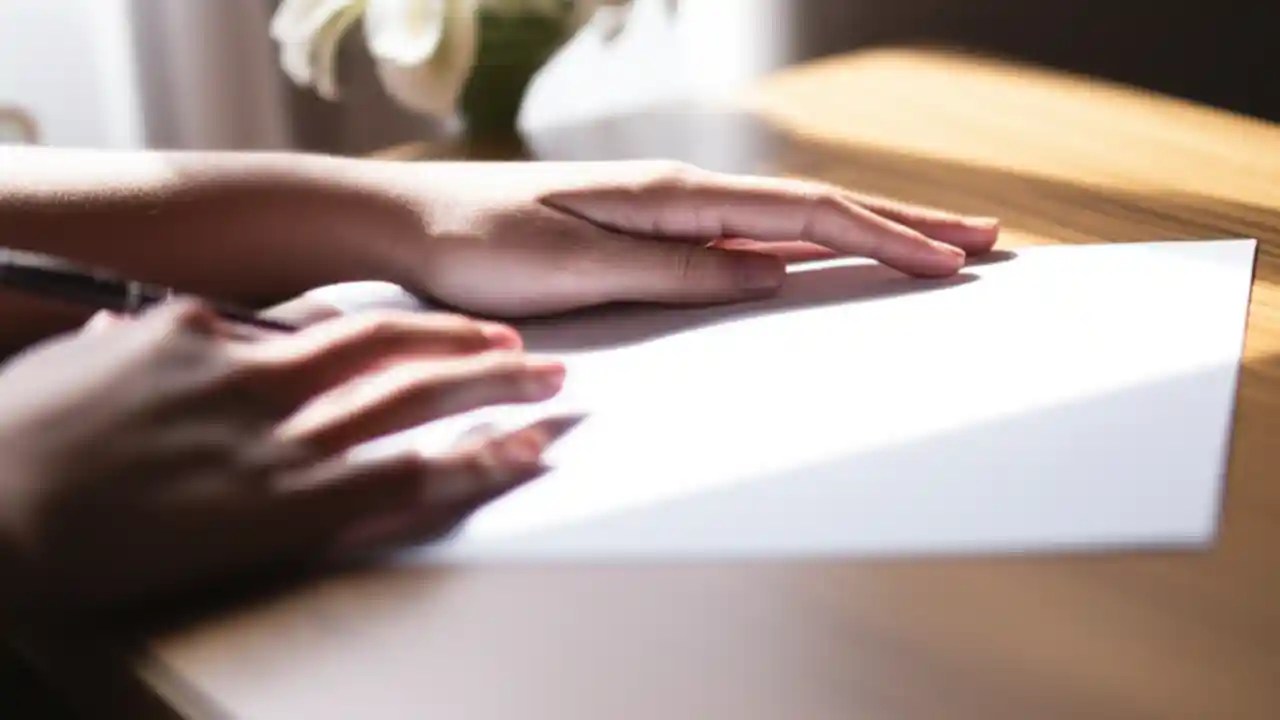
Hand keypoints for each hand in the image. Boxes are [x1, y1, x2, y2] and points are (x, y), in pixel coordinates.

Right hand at [0, 300, 565, 610]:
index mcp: (204, 334)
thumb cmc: (16, 450)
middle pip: (386, 340)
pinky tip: (521, 453)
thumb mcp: (72, 371)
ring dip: (490, 383)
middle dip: (461, 341)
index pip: (318, 322)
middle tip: (518, 345)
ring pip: (411, 394)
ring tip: (547, 380)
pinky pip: (404, 475)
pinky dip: (472, 461)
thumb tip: (141, 330)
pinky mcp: (289, 504)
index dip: (389, 328)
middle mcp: (255, 372)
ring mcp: (278, 436)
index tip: (427, 333)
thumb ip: (130, 347)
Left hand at [386, 161, 999, 315]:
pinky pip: (747, 239)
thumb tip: (766, 272)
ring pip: (788, 221)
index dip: (882, 237)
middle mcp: (681, 195)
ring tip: (930, 242)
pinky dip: (804, 247)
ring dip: (865, 231)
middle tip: (981, 237)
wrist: (408, 223)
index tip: (947, 261)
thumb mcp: (576, 266)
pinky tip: (825, 257)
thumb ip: (674, 271)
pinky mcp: (647, 232)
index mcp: (674, 196)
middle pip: (815, 207)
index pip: (803, 215)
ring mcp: (667, 212)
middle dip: (901, 223)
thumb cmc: (476, 242)